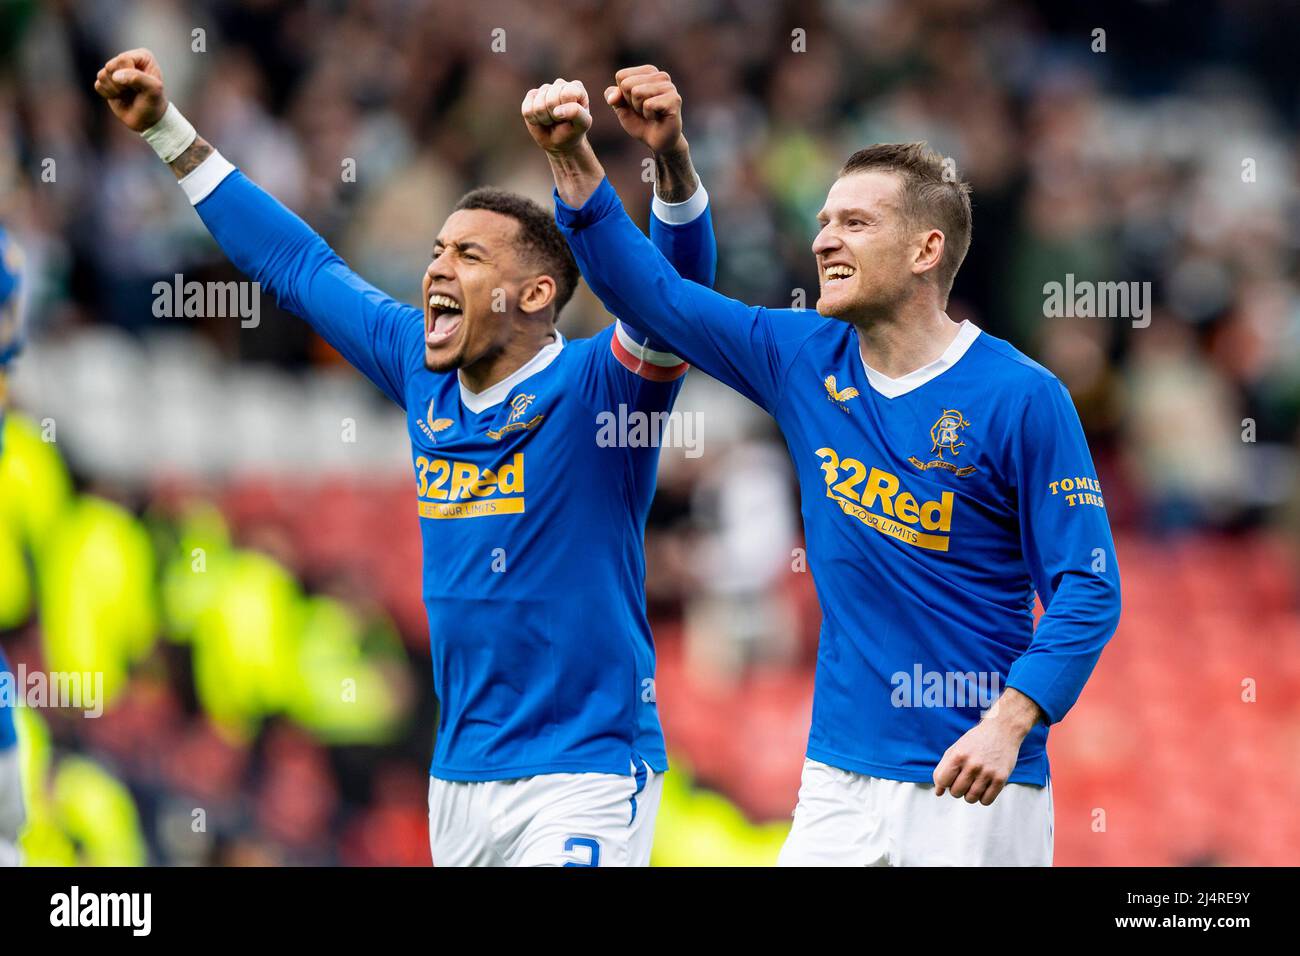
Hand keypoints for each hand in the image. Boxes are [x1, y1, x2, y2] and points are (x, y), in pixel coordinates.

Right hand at [94, 48, 167, 131]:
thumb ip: (138, 78)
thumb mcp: (154, 90)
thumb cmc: (154, 103)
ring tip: (127, 94)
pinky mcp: (105, 81)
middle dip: (120, 83)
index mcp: (142, 56)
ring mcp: (115, 70)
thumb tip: (115, 76)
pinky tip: (119, 96)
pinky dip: (108, 94)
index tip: (140, 86)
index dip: (128, 75)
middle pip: (110, 66)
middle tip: (133, 91)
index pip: (124, 59)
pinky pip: (98, 85)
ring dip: (115, 90)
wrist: (148, 120)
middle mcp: (127, 59)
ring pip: (102, 75)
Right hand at [522, 78, 592, 153]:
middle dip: (554, 116)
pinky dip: (534, 120)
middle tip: (560, 120)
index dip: (566, 111)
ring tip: (552, 120)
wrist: (560, 141)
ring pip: (538, 106)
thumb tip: (557, 110)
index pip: (566, 94)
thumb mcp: (582, 124)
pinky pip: (527, 110)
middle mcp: (560, 84)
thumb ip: (576, 113)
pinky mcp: (531, 96)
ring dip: (545, 119)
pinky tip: (541, 119)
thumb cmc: (573, 130)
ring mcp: (545, 89)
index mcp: (576, 87)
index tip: (571, 117)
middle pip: (550, 100)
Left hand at [605, 65, 685, 154]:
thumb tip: (612, 97)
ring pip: (637, 92)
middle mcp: (661, 76)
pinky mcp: (674, 99)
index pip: (621, 76)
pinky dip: (649, 115)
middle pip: (627, 84)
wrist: (657, 141)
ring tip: (651, 114)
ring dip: (640, 109)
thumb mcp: (622, 108)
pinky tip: (658, 118)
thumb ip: (614, 97)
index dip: (623, 95)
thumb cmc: (641, 122)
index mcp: (648, 71)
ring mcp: (669, 86)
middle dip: (631, 102)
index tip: (636, 104)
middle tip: (644, 111)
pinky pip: (648, 105)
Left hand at [932, 690, 1040, 805]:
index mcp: (958, 755)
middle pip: (956, 792)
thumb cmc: (976, 741)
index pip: (942, 781)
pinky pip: (986, 801)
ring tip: (973, 783)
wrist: (1002, 729)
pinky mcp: (1001, 779)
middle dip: (957, 789)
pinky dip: (983, 798)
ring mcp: (988, 772)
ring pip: (971, 799)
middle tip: (964, 780)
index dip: (944, 783)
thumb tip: (938, 793)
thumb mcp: (955, 749)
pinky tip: (984, 787)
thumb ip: (943, 769)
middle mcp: (972, 765)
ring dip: (969, 795)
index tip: (950, 779)